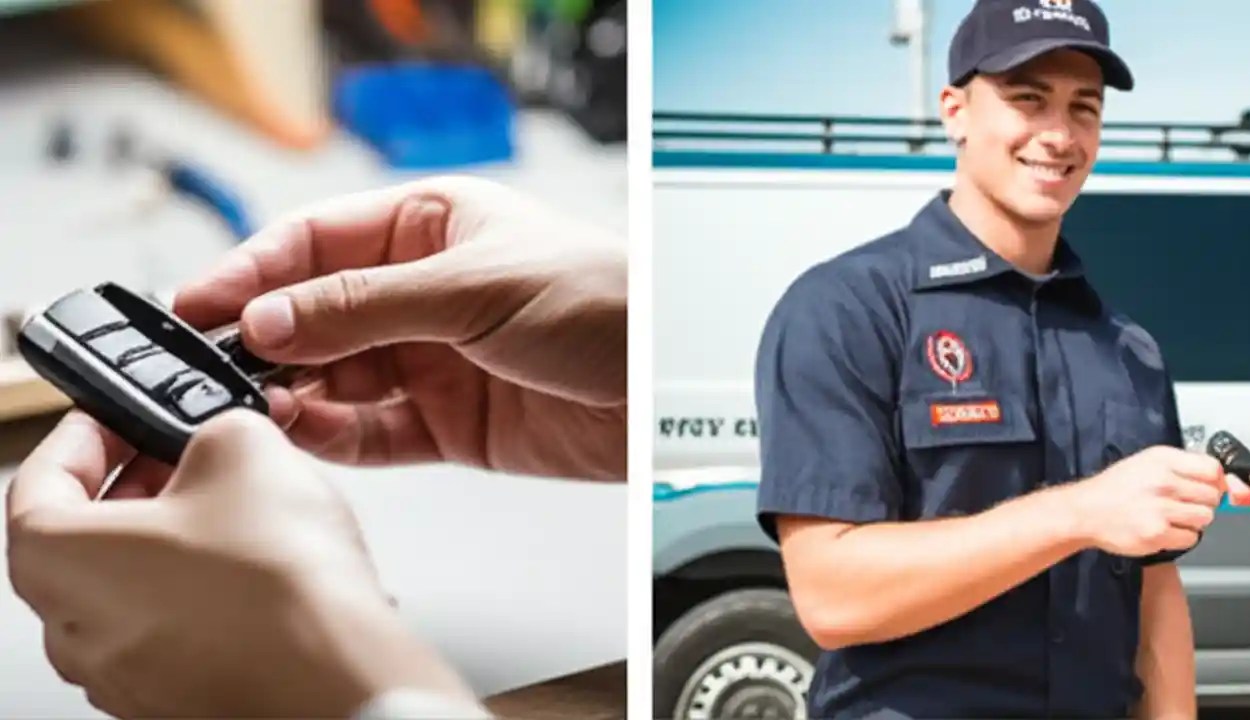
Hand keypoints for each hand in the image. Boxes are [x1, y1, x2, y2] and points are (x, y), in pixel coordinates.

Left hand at [6, 410, 474, 718]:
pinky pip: (176, 628)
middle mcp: (74, 628)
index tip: (115, 419)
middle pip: (85, 538)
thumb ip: (209, 427)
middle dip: (138, 487)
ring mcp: (125, 674)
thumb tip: (218, 438)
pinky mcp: (178, 697)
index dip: (84, 436)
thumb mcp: (243, 444)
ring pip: (133, 586)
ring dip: (175, 542)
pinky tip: (260, 567)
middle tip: (183, 456)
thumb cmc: (278, 584)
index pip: (39, 480)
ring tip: (238, 511)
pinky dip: (207, 592)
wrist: (338, 667)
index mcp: (57, 559)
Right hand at [172, 175, 625, 480]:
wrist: (665, 388)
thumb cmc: (607, 300)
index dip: (255, 270)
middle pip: (317, 315)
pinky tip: (306, 431)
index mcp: (430, 229)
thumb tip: (275, 316)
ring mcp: (432, 360)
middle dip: (267, 340)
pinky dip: (335, 435)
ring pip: (336, 378)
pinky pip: (372, 431)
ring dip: (295, 392)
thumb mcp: (475, 287)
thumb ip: (367, 307)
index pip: (317, 243)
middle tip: (217, 366)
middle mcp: (423, 294)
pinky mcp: (447, 424)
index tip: (202, 302)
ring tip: (258, 404)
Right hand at [1067, 446, 1224, 556]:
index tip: (1205, 487)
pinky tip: (1163, 529)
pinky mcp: (1157, 533)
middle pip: (1212, 496)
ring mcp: (1160, 509)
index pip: (1212, 469)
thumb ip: (1181, 467)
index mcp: (1162, 459)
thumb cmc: (1116, 488)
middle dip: (1201, 502)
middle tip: (1181, 504)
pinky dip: (1181, 537)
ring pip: (1205, 517)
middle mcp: (1163, 481)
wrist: (1085, 511)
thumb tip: (1219, 482)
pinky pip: (1191, 538)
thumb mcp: (1146, 463)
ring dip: (1192, 521)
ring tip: (1171, 517)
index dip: (1214, 481)